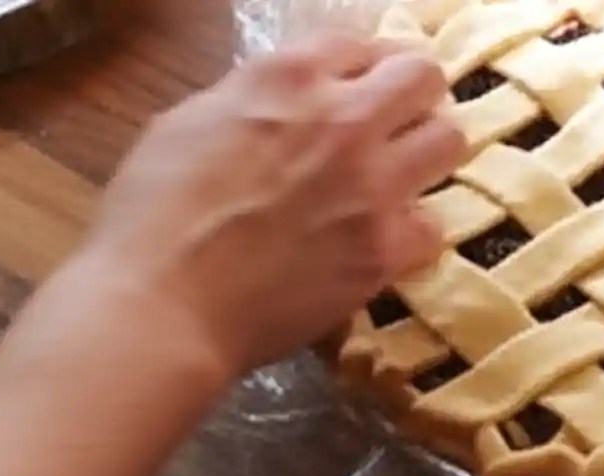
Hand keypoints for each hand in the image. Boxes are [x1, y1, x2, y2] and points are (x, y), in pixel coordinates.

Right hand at [77, 33, 465, 378]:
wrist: (164, 304)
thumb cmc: (153, 214)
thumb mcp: (189, 121)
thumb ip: (252, 99)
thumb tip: (285, 103)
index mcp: (286, 76)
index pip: (359, 43)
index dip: (361, 66)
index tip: (359, 87)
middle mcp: (343, 119)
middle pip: (423, 76)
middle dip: (413, 94)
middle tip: (396, 122)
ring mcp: (373, 185)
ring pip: (449, 140)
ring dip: (427, 152)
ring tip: (402, 175)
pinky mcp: (385, 248)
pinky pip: (433, 226)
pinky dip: (411, 233)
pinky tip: (383, 241)